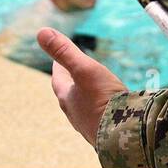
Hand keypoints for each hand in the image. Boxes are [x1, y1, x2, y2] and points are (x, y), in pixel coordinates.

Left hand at [38, 28, 128, 146]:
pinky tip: (108, 108)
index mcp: (67, 99)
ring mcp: (90, 126)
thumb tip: (41, 32)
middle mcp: (76, 115)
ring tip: (91, 89)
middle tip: (72, 71)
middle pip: (69, 94)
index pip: (58, 79)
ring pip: (84, 107)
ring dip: (85, 96)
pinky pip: (100, 117)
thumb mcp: (84, 69)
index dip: (58, 66)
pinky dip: (100, 108)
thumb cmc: (103, 101)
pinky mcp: (105, 133)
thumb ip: (64, 51)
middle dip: (70, 82)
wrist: (126, 135)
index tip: (57, 58)